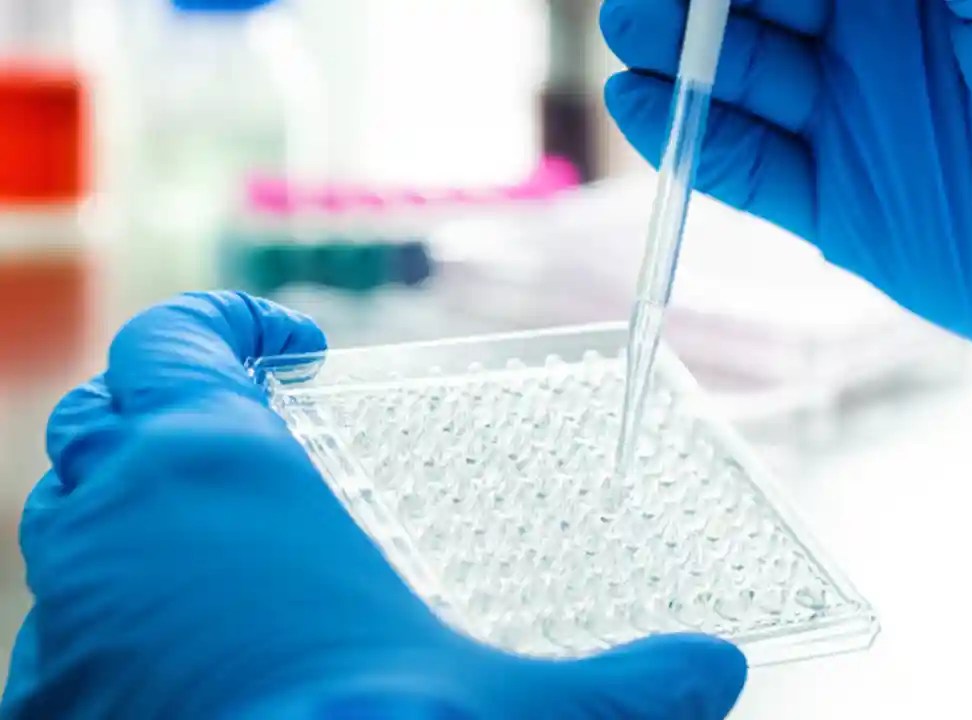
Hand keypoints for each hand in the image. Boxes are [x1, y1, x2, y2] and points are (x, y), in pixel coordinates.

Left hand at [1, 292, 745, 718]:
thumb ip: (621, 684)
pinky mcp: (48, 705)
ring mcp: (68, 620)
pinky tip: (197, 657)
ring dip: (135, 511)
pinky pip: (66, 633)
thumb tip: (716, 675)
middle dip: (174, 411)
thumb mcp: (512, 704)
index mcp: (213, 472)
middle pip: (107, 420)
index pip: (175, 341)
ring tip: (228, 540)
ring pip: (70, 521)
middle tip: (257, 433)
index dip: (229, 326)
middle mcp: (118, 529)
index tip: (294, 347)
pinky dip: (118, 621)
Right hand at [602, 0, 971, 468]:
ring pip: (740, 85)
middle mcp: (882, 47)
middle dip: (695, 1)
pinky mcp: (845, 211)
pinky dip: (693, 143)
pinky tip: (643, 107)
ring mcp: (859, 129)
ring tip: (629, 39)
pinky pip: (749, 170)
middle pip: (758, 11)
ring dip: (677, 60)